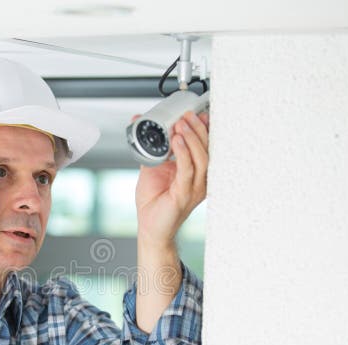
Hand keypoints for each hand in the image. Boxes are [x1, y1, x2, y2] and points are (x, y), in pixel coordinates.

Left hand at [134, 110, 208, 246]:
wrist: (150, 228)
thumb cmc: (154, 202)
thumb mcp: (153, 167)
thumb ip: (150, 146)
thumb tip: (140, 121)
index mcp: (196, 171)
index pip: (206, 146)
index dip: (203, 128)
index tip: (196, 112)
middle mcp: (200, 179)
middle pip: (207, 149)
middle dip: (198, 128)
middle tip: (186, 115)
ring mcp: (195, 187)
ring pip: (201, 158)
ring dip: (192, 138)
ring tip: (181, 124)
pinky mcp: (185, 194)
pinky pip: (187, 171)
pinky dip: (183, 154)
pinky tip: (177, 142)